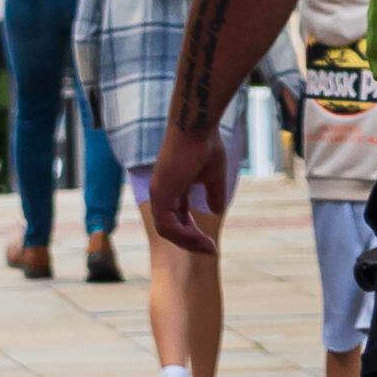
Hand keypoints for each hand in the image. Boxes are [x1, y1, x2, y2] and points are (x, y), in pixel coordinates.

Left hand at [139, 124, 229, 257]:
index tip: (210, 243)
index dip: (193, 232)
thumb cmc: (204, 144)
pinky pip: (168, 226)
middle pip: (171, 229)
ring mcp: (158, 194)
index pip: (178, 218)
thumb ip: (214, 193)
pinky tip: (200, 238)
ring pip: (168, 231)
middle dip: (191, 242)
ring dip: (189, 242)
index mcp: (172, 188)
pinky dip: (184, 236)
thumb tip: (217, 210)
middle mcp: (161, 193)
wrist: (197, 127)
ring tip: (208, 247)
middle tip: (211, 250)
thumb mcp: (213, 175)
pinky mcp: (160, 194)